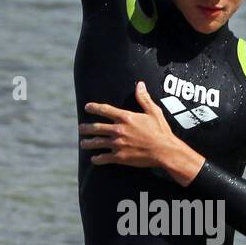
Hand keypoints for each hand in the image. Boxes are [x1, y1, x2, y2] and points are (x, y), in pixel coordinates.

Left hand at [79, 81, 203, 184]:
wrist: (165, 151)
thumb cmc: (161, 131)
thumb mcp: (154, 112)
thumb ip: (144, 99)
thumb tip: (140, 84)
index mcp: (125, 117)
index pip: (104, 110)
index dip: (94, 108)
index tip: (87, 107)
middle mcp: (119, 130)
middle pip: (96, 127)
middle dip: (86, 128)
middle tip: (81, 128)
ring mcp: (118, 144)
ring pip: (97, 142)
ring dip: (88, 143)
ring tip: (83, 143)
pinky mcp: (120, 157)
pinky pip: (104, 158)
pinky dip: (97, 159)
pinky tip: (94, 159)